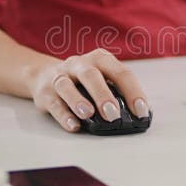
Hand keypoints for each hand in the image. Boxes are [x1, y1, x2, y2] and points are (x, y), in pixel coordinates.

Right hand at [28, 48, 149, 132]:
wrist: (44, 76)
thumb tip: (137, 117)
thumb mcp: (102, 79)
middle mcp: (79, 64)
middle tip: (113, 114)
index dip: (133, 92)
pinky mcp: (45, 92)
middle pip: (91, 75)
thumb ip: (117, 93)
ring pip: (67, 86)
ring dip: (78, 100)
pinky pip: (54, 103)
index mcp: (101, 59)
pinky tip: (73, 125)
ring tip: (88, 114)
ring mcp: (60, 77)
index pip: (120, 73)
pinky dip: (64, 115)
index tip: (142, 111)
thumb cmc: (83, 82)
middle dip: (103, 95)